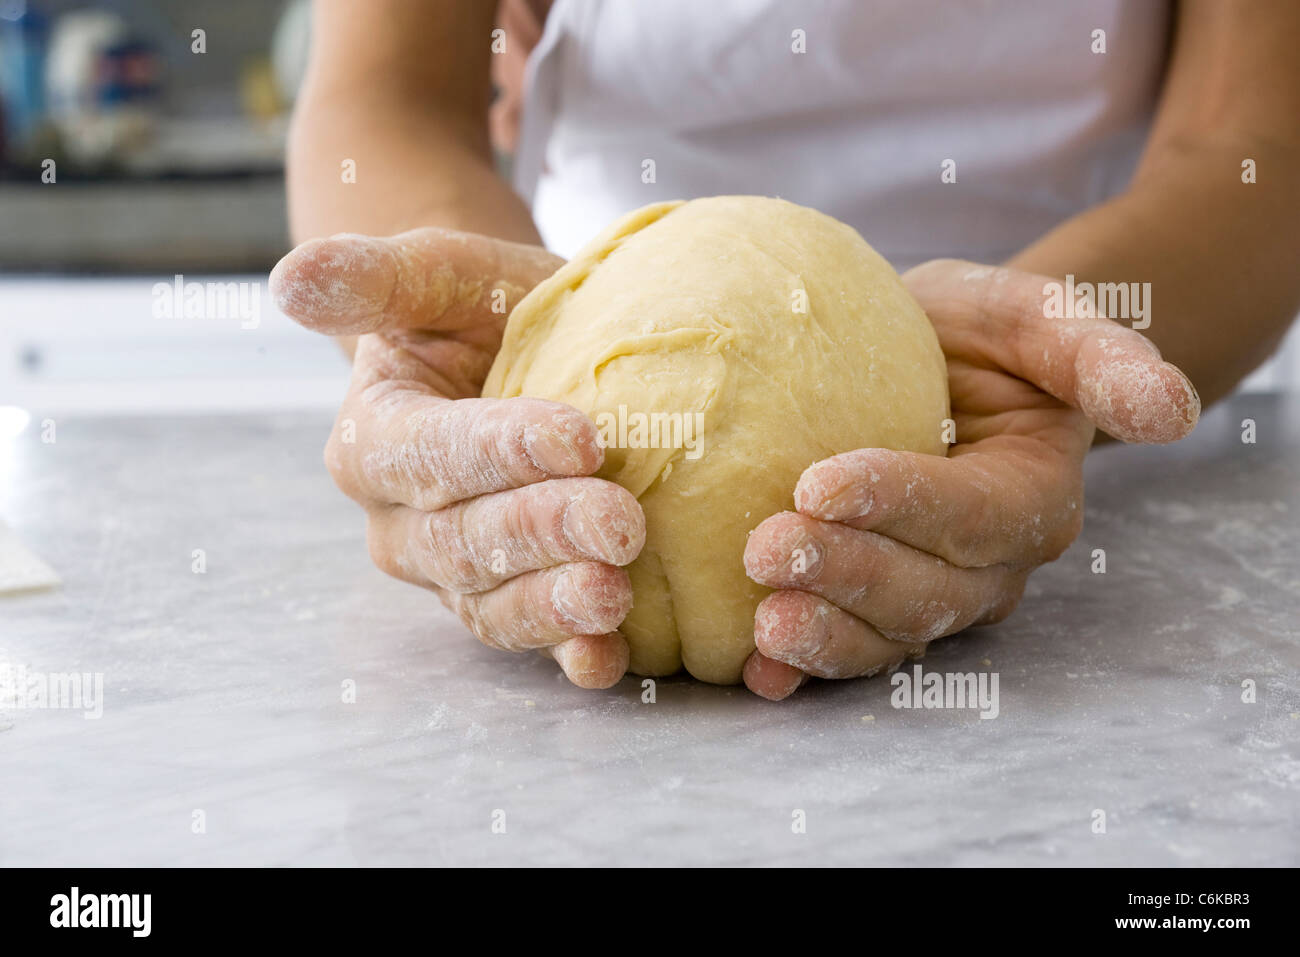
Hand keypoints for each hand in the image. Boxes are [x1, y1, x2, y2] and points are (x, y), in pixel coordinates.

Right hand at [270, 228, 644, 687]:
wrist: (528, 358)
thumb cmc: (483, 312)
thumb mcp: (440, 276)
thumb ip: (376, 277)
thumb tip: (292, 280)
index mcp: (373, 440)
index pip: (429, 452)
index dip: (500, 451)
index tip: (581, 439)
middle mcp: (401, 522)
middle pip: (463, 540)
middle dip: (540, 534)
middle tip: (619, 523)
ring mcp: (454, 573)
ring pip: (491, 602)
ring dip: (551, 606)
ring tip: (612, 595)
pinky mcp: (510, 601)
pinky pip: (528, 639)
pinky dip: (566, 654)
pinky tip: (605, 658)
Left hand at [742, 259, 1200, 699]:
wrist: (927, 367)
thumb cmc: (979, 335)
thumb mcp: (1033, 316)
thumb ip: (1099, 355)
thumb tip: (1169, 411)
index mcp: (1031, 495)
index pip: (971, 514)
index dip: (901, 505)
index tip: (819, 484)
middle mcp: (988, 563)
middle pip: (927, 590)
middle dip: (848, 577)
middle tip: (766, 548)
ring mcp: (934, 595)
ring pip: (890, 635)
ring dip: (826, 637)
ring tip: (762, 626)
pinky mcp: (876, 609)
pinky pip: (849, 649)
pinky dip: (804, 671)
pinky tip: (759, 672)